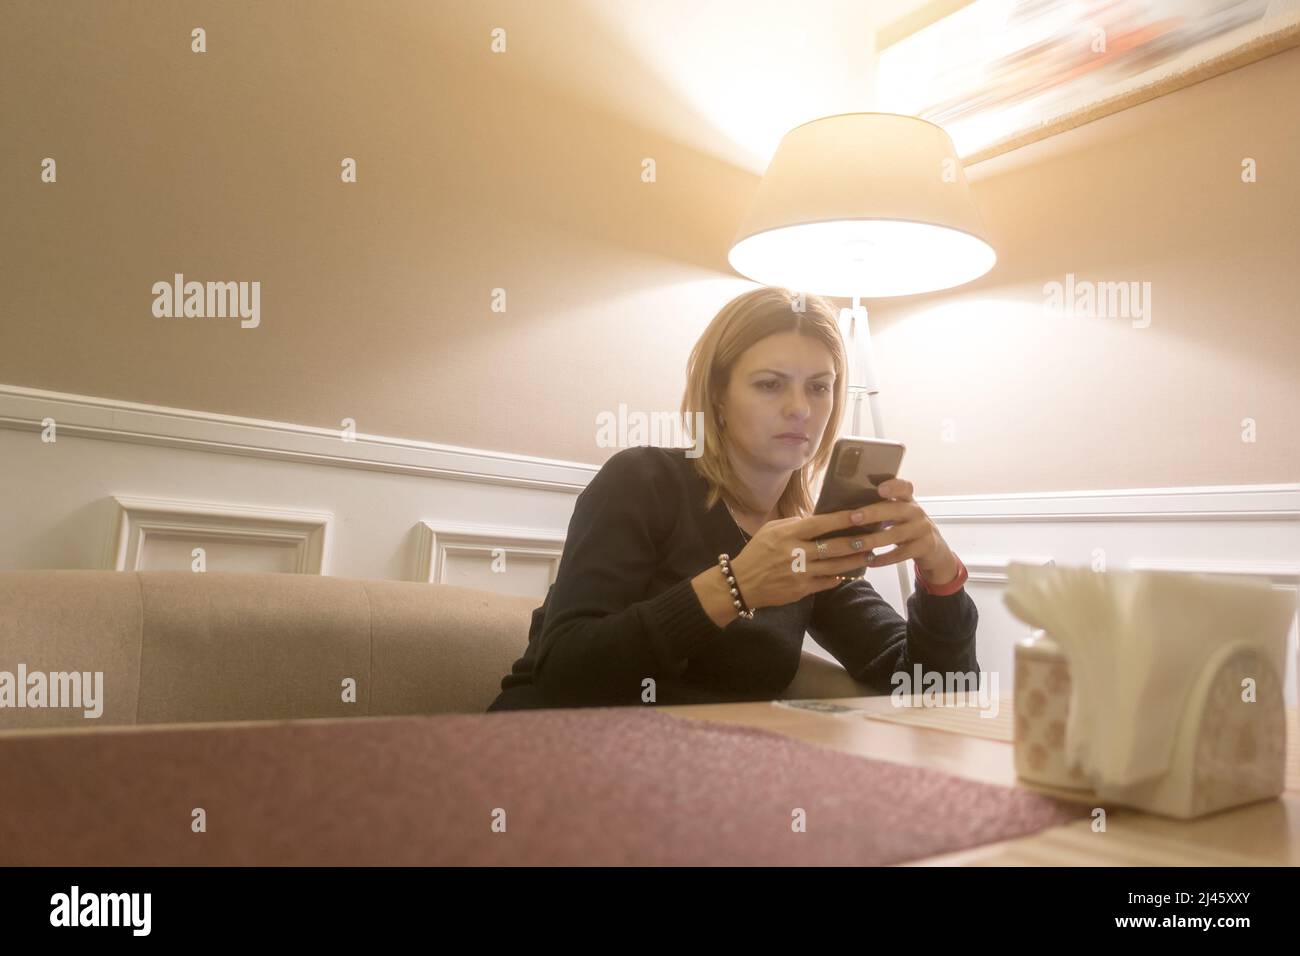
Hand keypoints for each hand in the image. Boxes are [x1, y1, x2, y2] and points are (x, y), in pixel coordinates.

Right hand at [727, 508, 876, 609]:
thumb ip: (793, 524)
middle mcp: (795, 553)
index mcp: (787, 535)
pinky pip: (826, 583)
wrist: (741, 583)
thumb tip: (816, 519)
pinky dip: (838, 578)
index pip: (819, 524)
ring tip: (868, 556)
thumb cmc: (756, 553)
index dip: (841, 519)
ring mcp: (800, 573)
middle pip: (833, 547)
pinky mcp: (801, 590)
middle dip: (856, 542)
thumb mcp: (770, 530)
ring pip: (835, 566)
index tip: (860, 514)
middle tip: (874, 538)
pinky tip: (847, 573)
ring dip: (854, 561)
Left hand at [857, 478, 957, 584]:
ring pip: (897, 534)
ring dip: (874, 540)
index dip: (893, 486)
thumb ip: (881, 507)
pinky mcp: (924, 547)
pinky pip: (902, 553)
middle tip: (854, 518)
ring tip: (856, 544)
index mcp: (908, 500)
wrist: (933, 548)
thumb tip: (846, 507)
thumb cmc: (906, 526)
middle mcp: (916, 512)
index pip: (904, 487)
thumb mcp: (898, 513)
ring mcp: (922, 529)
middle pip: (897, 509)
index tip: (879, 489)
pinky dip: (885, 558)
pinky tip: (870, 561)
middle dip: (874, 513)